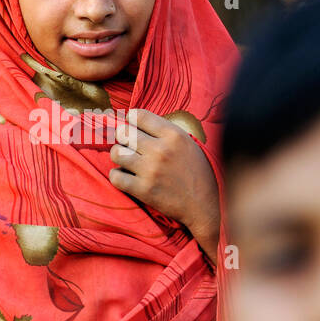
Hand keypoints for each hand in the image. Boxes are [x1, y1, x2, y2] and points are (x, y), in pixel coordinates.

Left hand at [109, 108, 220, 262]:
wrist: (204, 205)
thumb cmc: (197, 172)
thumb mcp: (188, 143)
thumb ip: (165, 132)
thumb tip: (137, 121)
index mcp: (173, 135)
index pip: (138, 115)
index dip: (131, 119)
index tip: (132, 126)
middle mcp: (161, 150)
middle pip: (123, 132)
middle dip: (123, 137)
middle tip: (129, 145)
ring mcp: (150, 170)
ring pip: (116, 153)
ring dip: (119, 156)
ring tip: (127, 161)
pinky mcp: (143, 190)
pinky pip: (115, 176)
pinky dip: (117, 176)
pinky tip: (126, 176)